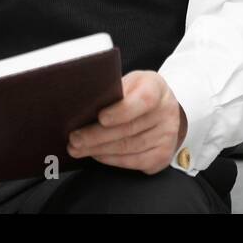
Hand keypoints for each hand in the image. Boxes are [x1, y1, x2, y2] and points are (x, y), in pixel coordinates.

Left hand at [66, 71, 188, 173]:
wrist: (163, 108)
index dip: (121, 111)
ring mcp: (167, 136)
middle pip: (129, 129)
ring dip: (99, 150)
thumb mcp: (129, 82)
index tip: (100, 117)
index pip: (143, 100)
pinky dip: (111, 159)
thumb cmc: (138, 92)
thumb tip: (84, 104)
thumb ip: (113, 90)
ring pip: (128, 148)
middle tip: (75, 138)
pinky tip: (96, 154)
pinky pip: (133, 161)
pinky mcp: (162, 155)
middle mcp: (167, 112)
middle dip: (97, 136)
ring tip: (78, 148)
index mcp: (157, 88)